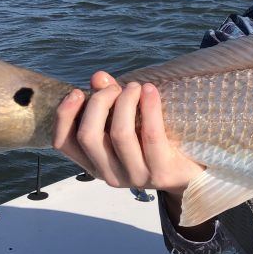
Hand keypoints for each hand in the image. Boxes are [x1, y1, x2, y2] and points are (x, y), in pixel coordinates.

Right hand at [52, 72, 202, 197]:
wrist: (189, 173)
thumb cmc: (152, 143)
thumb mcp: (127, 123)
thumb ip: (109, 101)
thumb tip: (98, 76)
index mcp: (94, 163)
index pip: (64, 143)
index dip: (65, 115)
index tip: (78, 91)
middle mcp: (109, 174)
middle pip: (89, 135)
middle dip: (99, 102)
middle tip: (116, 87)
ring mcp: (135, 177)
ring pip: (119, 134)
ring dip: (125, 102)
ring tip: (136, 87)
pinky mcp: (160, 173)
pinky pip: (151, 135)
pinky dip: (149, 107)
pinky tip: (150, 91)